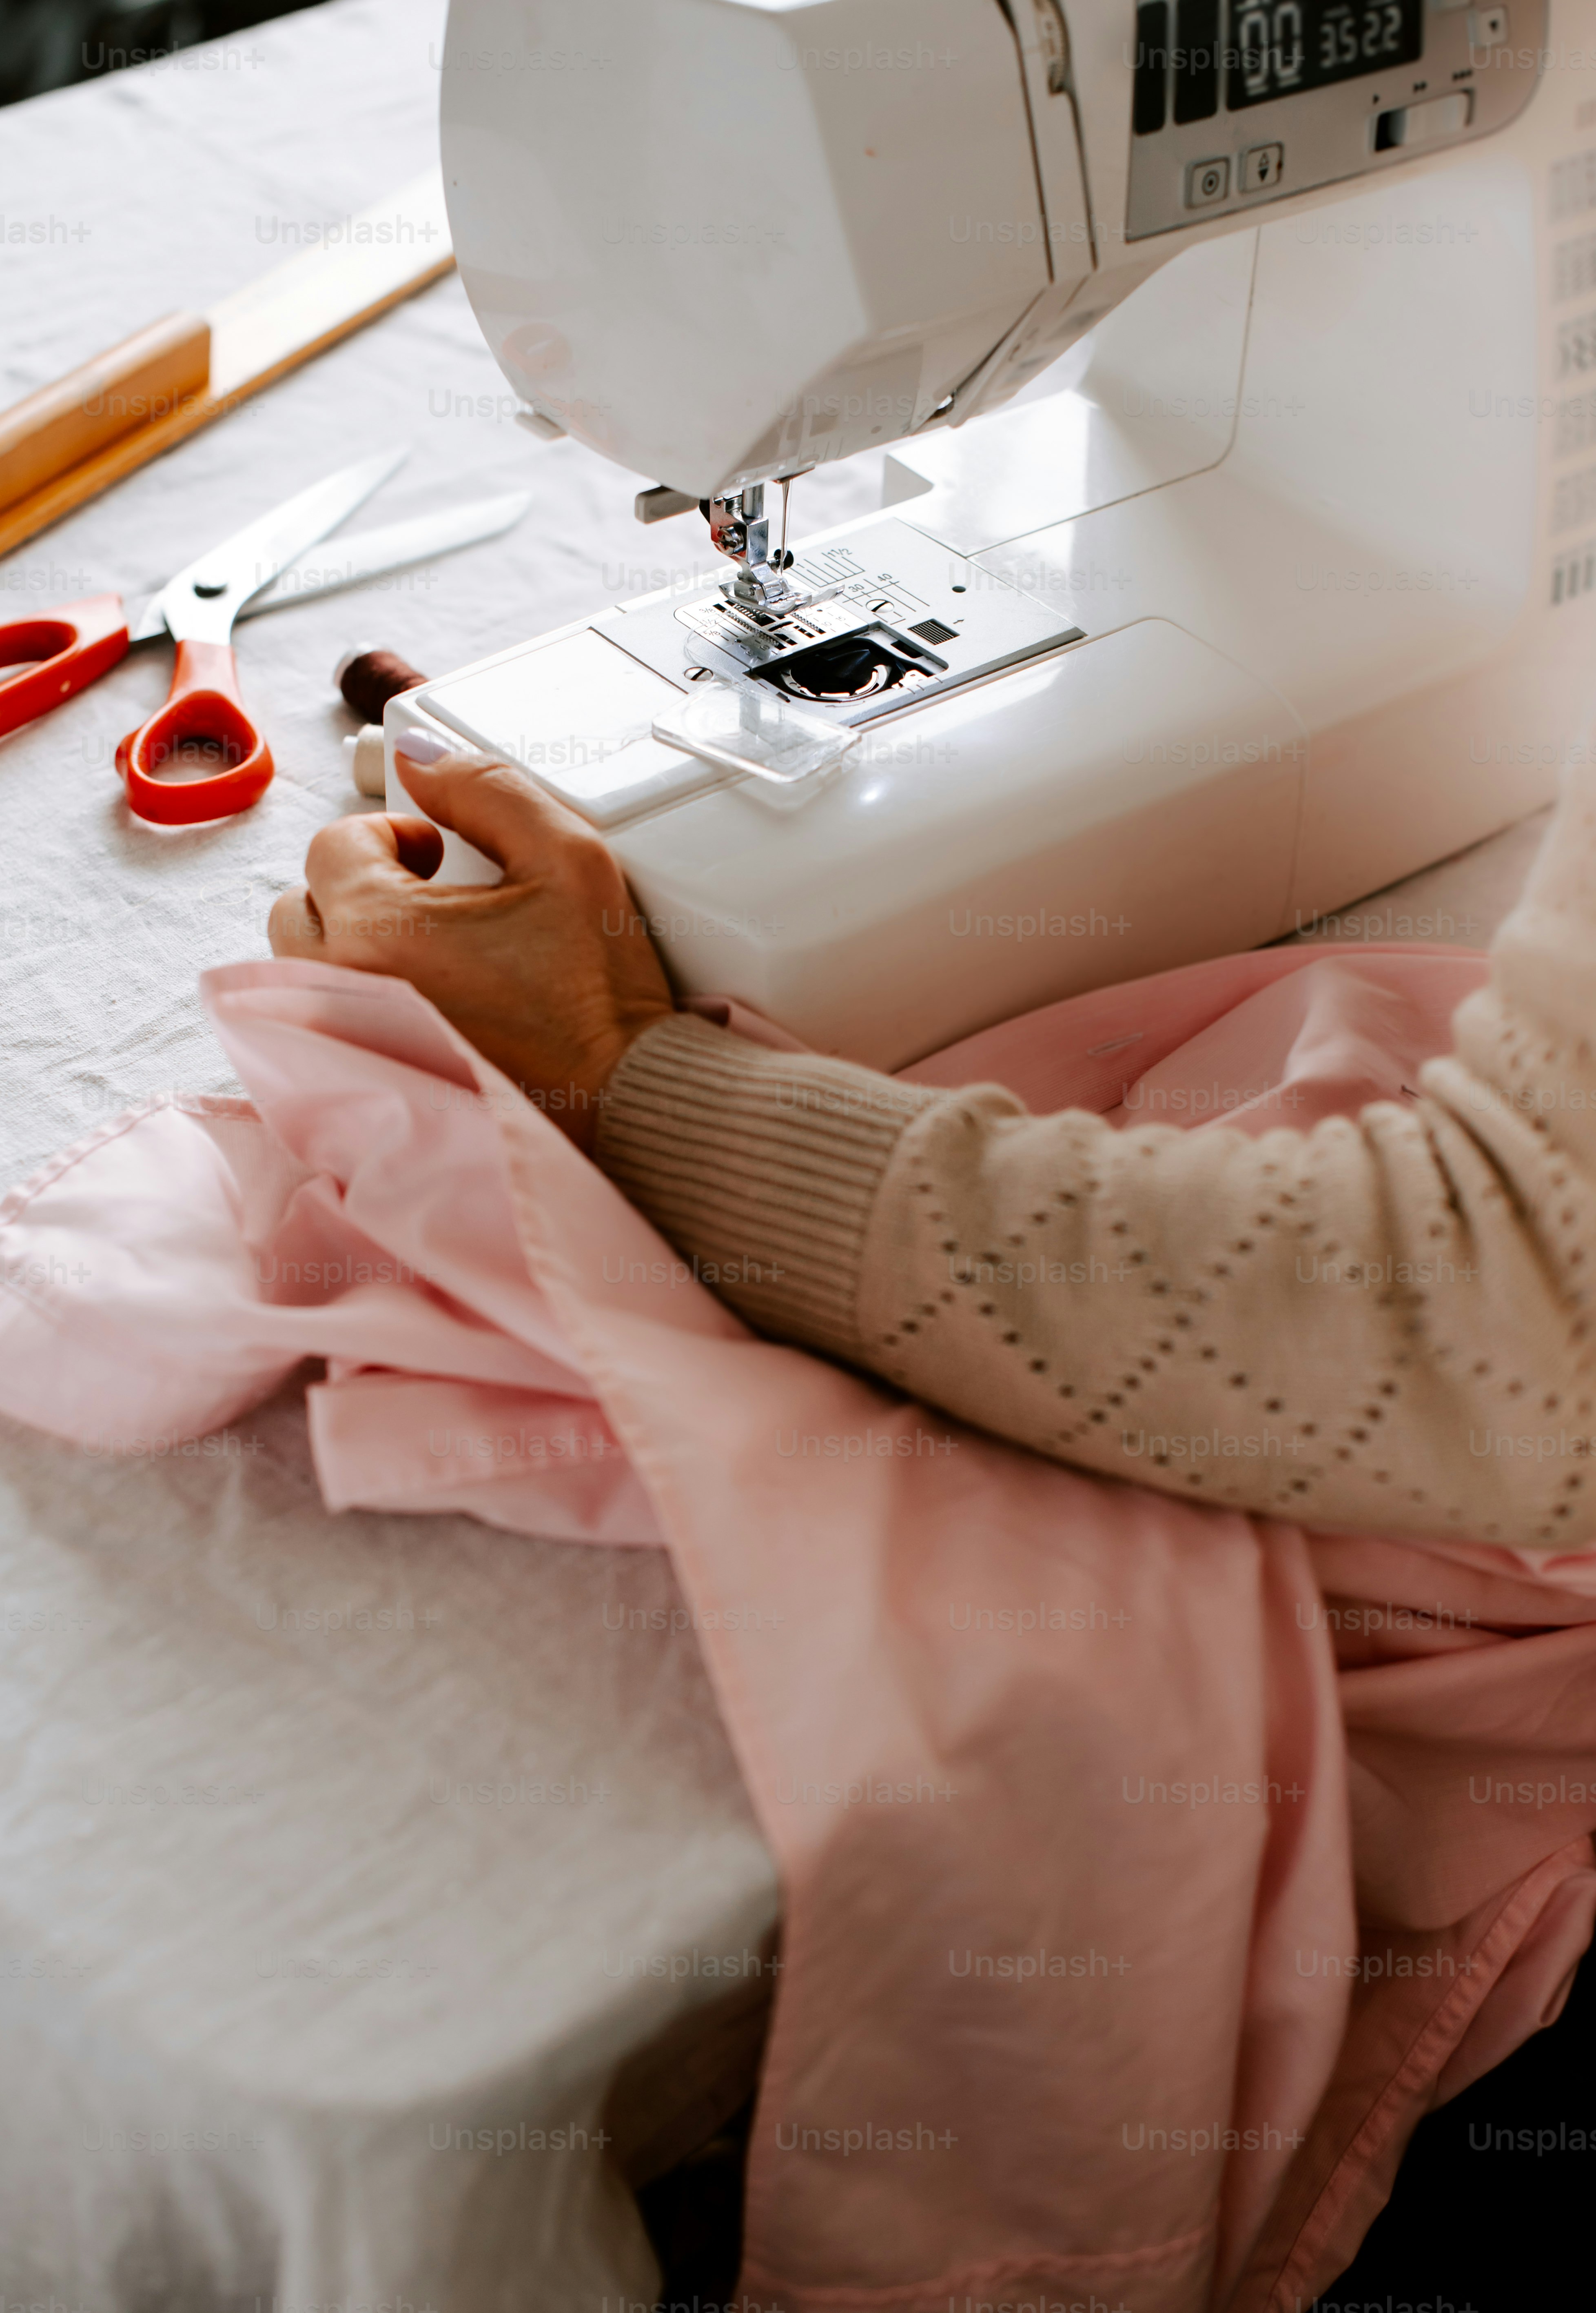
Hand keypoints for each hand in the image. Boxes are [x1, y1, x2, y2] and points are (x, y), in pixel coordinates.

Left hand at [268, 740, 674, 1152]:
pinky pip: (330, 1025)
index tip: (436, 851)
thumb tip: (421, 757)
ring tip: (420, 948)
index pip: (333, 845)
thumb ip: (488, 791)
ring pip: (305, 969)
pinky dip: (356, 1001)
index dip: (390, 833)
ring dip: (349, 943)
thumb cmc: (600, 995)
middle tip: (424, 895)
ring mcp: (353, 1043)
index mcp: (382, 929)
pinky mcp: (371, 1082)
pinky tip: (418, 1000)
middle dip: (355, 887)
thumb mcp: (567, 858)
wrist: (622, 1096)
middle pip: (300, 907)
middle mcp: (346, 990)